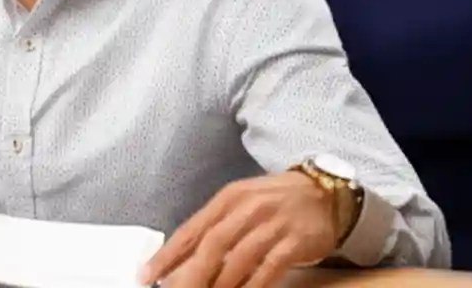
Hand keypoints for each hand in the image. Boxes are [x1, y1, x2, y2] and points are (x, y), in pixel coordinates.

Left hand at [138, 171, 336, 287]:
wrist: (323, 192)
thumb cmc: (273, 201)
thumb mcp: (240, 204)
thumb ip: (214, 226)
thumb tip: (181, 258)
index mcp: (227, 199)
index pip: (192, 229)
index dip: (168, 255)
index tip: (148, 274)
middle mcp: (247, 209)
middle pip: (212, 245)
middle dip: (190, 274)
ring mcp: (272, 224)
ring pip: (239, 258)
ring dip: (220, 284)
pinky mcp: (295, 240)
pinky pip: (269, 267)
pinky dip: (253, 285)